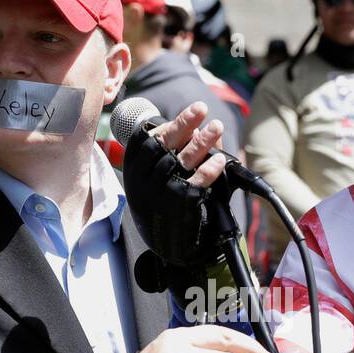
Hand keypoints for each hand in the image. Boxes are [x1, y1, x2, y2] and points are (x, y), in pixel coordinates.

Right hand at [121, 102, 228, 271]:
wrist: (168, 245)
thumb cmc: (165, 204)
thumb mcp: (158, 179)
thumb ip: (173, 154)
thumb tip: (200, 128)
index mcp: (134, 171)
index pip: (146, 140)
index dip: (168, 125)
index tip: (189, 113)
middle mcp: (142, 182)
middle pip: (163, 146)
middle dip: (184, 125)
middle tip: (203, 108)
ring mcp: (159, 194)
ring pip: (179, 162)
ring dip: (200, 143)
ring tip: (217, 127)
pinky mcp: (177, 206)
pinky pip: (194, 184)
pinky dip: (207, 171)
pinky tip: (219, 160)